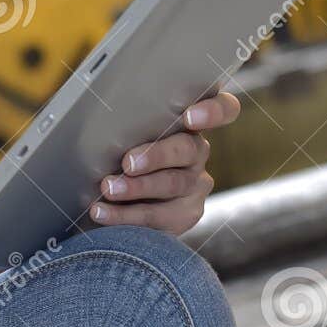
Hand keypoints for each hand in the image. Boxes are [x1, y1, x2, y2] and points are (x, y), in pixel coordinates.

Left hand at [89, 91, 240, 234]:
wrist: (115, 194)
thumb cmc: (118, 150)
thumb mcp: (126, 132)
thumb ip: (131, 125)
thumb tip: (105, 123)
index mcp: (189, 121)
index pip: (223, 109)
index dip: (213, 112)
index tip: (190, 117)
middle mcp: (198, 151)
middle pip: (188, 149)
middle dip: (156, 155)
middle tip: (128, 162)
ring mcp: (196, 185)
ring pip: (173, 184)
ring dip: (136, 188)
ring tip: (108, 188)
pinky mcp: (186, 214)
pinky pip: (158, 216)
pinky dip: (125, 215)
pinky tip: (102, 212)